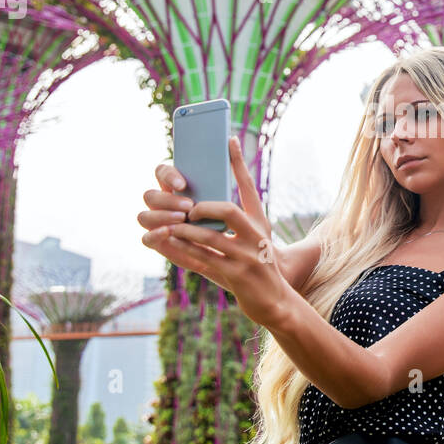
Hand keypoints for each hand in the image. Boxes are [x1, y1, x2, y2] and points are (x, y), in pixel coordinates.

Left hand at [139, 136, 289, 325]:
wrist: (276, 302)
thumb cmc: (260, 266)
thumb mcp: (256, 239)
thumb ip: (238, 220)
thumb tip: (208, 199)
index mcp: (259, 224)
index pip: (247, 187)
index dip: (238, 163)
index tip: (228, 141)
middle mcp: (255, 238)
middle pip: (227, 211)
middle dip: (201, 207)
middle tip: (185, 207)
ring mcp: (246, 258)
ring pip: (209, 238)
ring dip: (184, 231)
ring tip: (168, 226)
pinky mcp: (236, 277)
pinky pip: (203, 261)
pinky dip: (182, 253)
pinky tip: (167, 246)